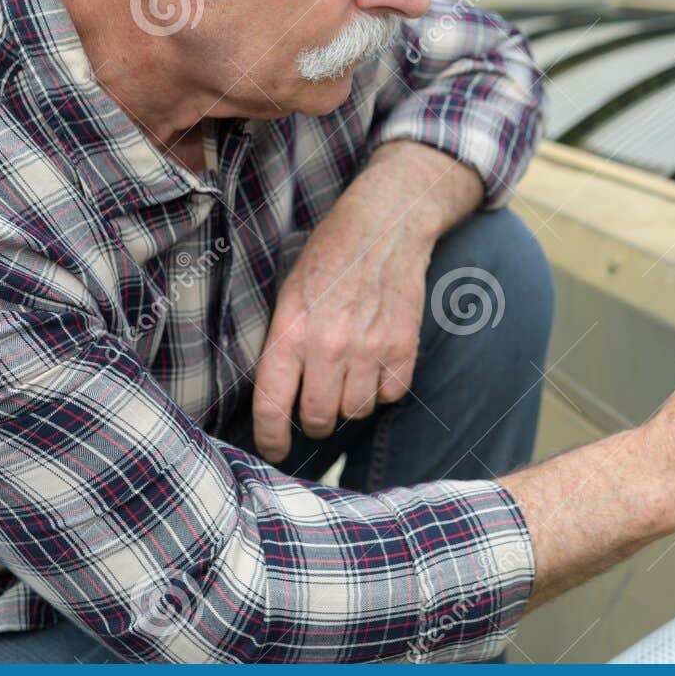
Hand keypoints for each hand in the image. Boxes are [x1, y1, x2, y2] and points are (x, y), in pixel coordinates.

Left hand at [250, 209, 431, 461]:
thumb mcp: (289, 294)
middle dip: (315, 422)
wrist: (385, 226)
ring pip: (357, 410)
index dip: (270, 437)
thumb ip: (284, 344)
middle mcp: (330, 345)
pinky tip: (376, 367)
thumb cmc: (330, 257)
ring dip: (350, 404)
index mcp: (292, 331)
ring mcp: (371, 348)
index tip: (274, 449)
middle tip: (317, 410)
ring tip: (348, 378)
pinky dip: (383, 390)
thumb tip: (279, 395)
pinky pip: (391, 395)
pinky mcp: (403, 346)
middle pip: (320, 417)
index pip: (273, 404)